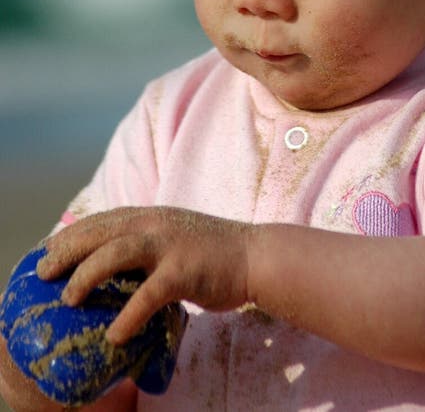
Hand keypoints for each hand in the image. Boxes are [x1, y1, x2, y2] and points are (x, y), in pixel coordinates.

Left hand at [37, 207, 251, 344]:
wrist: (256, 256)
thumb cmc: (213, 252)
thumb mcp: (174, 237)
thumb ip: (146, 245)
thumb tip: (113, 268)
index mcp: (152, 217)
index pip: (103, 220)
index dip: (72, 233)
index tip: (47, 250)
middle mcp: (156, 224)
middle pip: (101, 232)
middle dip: (67, 251)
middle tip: (43, 272)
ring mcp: (170, 245)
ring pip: (116, 253)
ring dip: (87, 275)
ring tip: (69, 298)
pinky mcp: (184, 271)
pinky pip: (148, 295)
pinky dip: (128, 315)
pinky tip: (114, 335)